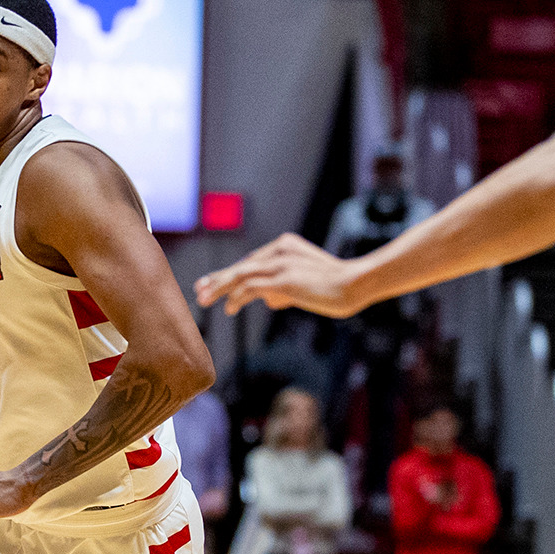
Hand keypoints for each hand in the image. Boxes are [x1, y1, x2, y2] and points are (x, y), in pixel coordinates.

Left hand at [194, 233, 365, 317]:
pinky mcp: (283, 278)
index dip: (230, 274)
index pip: (251, 262)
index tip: (212, 284)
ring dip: (220, 288)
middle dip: (218, 279)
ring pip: (241, 274)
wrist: (355, 284)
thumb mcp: (306, 286)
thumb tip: (268, 301)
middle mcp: (280, 250)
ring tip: (205, 300)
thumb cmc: (335, 288)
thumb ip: (285, 290)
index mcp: (285, 246)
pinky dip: (237, 297)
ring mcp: (281, 263)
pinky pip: (252, 287)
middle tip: (199, 290)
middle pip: (241, 265)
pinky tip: (229, 307)